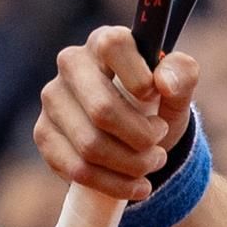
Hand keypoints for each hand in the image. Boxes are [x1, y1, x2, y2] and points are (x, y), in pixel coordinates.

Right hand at [33, 25, 199, 201]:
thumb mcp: (180, 89)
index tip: (158, 97)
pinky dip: (114, 184)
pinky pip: (77, 169)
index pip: (114, 46)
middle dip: (142, 136)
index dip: (142, 79)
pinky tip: (137, 185)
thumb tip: (164, 83)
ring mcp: (52, 100)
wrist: (141, 137)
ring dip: (132, 164)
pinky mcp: (44, 134)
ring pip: (90, 145)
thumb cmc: (159, 104)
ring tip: (153, 162)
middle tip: (160, 142)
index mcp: (105, 41)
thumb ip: (183, 75)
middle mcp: (71, 64)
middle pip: (102, 110)